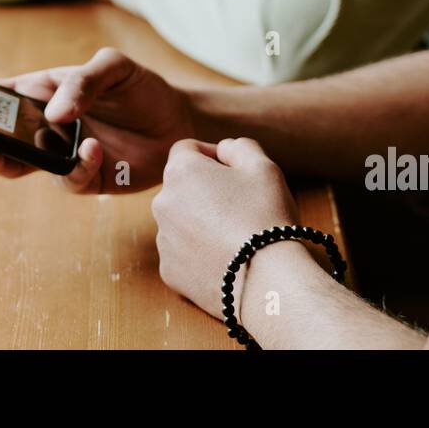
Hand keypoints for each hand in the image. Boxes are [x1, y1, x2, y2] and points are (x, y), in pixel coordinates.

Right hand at [0, 48, 196, 192]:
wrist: (180, 122)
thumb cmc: (141, 87)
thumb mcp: (114, 68)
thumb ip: (83, 82)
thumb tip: (54, 112)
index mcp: (44, 91)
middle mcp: (46, 125)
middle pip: (0, 138)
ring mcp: (62, 153)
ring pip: (22, 166)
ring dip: (12, 164)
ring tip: (8, 157)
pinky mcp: (85, 178)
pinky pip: (68, 180)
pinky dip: (76, 169)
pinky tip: (93, 152)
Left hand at [151, 138, 299, 317]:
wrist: (267, 280)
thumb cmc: (266, 216)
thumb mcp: (263, 166)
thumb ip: (239, 147)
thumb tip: (223, 150)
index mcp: (181, 171)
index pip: (187, 149)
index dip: (211, 155)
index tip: (234, 171)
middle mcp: (162, 202)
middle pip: (182, 186)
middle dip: (206, 190)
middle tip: (240, 205)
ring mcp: (163, 239)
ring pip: (181, 221)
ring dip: (201, 222)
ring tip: (235, 235)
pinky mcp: (169, 271)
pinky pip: (183, 254)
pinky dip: (199, 253)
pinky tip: (226, 259)